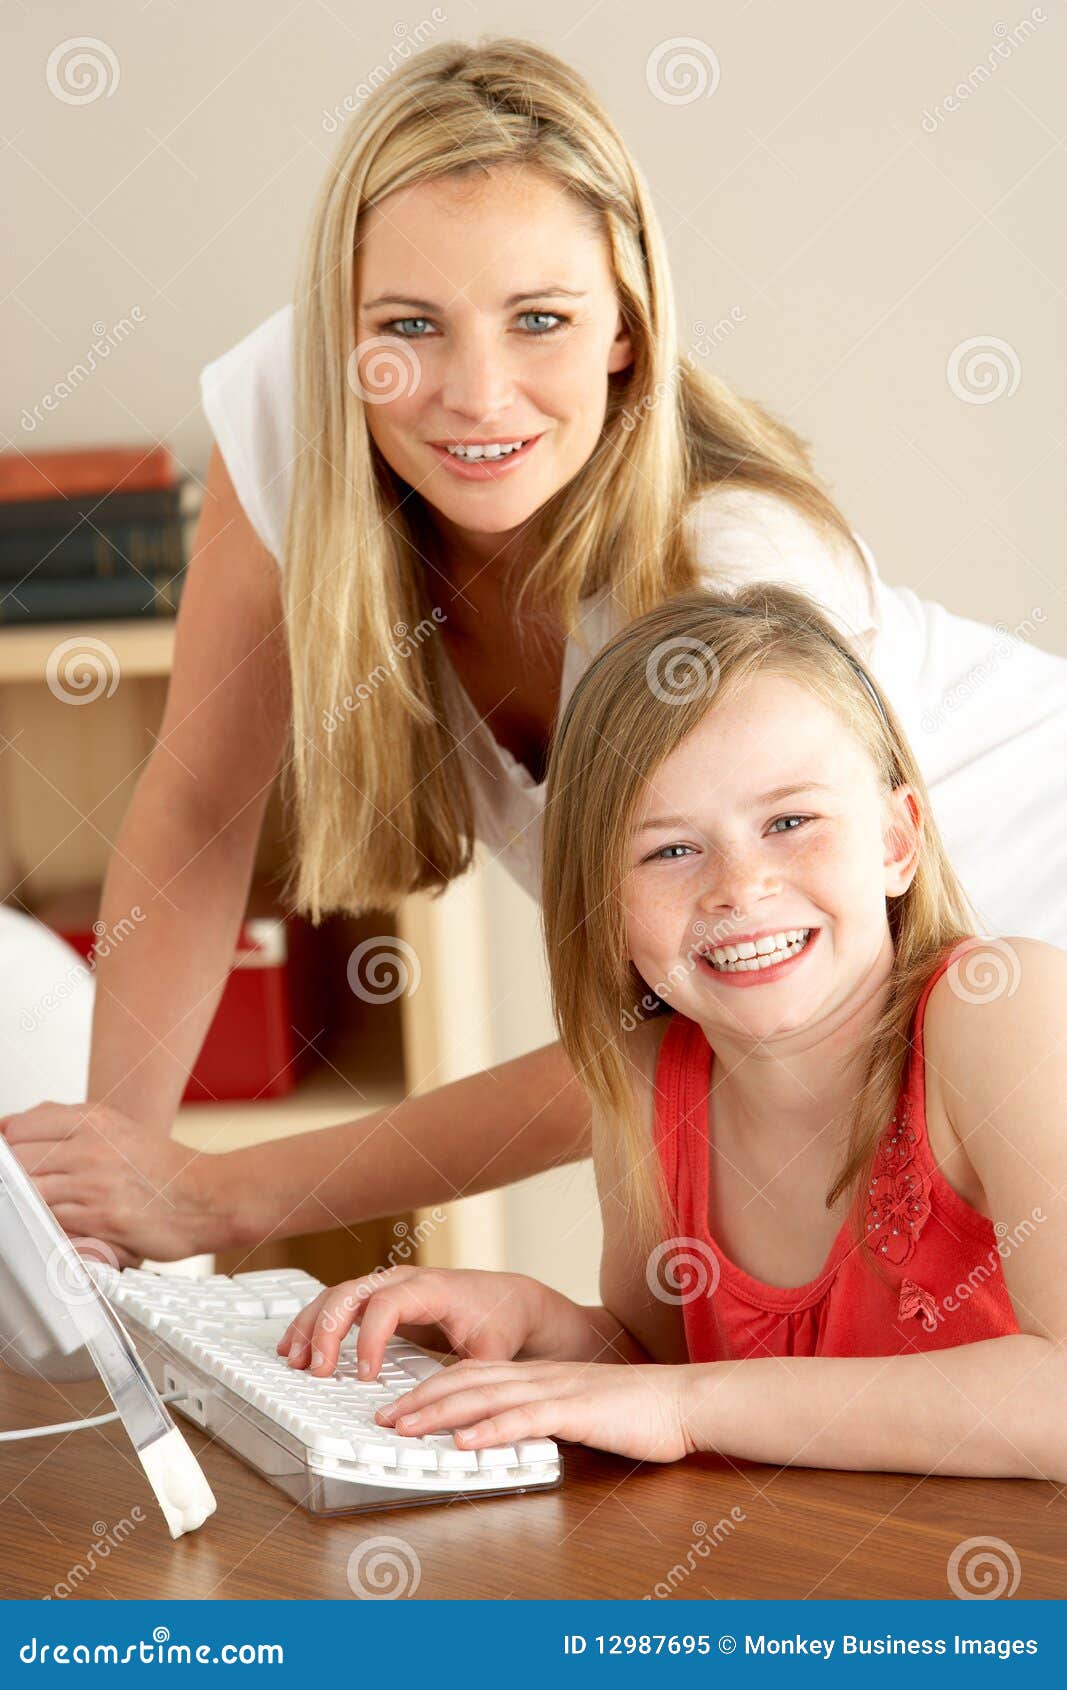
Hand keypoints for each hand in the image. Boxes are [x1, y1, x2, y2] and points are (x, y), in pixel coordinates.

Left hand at [0, 1100, 217, 1260]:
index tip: (13, 1161)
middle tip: (33, 1188)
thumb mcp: (116, 1128)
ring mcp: (93, 1183)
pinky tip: (68, 1226)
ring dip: (32, 1206)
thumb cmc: (163, 1169)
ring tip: (55, 1207)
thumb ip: (66, 1124)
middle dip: (16, 1178)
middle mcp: (90, 1146)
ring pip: (30, 1195)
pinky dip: (51, 1228)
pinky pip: (51, 1224)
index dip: (10, 1148)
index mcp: (93, 1119)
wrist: (207, 1198)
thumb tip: (10, 1128)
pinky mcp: (99, 1219)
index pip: (20, 1128)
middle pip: (18, 1161)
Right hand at [277, 1265, 556, 1379]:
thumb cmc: (500, 1321)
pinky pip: (339, 1303)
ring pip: (338, 1294)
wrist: (507, 1299)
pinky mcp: (380, 1298)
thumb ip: (471, 1380)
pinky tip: (298, 1347)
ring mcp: (389, 1285)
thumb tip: (447, 1415)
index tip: (366, 1376)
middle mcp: (405, 1280)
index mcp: (432, 1288)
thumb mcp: (493, 1353)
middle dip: (327, 1330)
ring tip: (293, 1360)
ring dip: (312, 1325)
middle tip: (317, 1371)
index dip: (371, 1337)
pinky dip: (316, 1322)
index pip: (388, 1303)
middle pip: (352, 1292)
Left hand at [373, 1356, 696, 1463]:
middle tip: (385, 1418)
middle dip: (420, 1399)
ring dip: (440, 1413)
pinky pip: (525, 1420)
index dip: (431, 1386)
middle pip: (467, 1381)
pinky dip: (491, 1430)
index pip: (471, 1373)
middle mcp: (539, 1376)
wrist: (680, 1401)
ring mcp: (555, 1390)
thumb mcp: (575, 1407)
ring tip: (407, 1428)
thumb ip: (540, 1414)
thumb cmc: (633, 1411)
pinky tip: (465, 1441)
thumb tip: (505, 1433)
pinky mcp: (575, 1411)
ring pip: (485, 1396)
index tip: (399, 1404)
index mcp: (538, 1374)